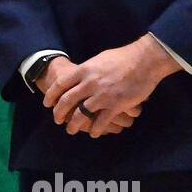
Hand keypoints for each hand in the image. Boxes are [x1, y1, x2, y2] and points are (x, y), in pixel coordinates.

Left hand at [43, 34, 179, 137]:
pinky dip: (95, 130)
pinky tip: (93, 133)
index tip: (47, 104)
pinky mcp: (115, 105)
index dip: (51, 95)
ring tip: (70, 130)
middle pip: (67, 101)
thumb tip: (79, 75)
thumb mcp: (98, 60)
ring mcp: (102, 96)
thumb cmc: (122, 58)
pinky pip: (101, 122)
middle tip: (57, 120)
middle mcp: (89, 84)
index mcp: (84, 70)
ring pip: (80, 115)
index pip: (60, 84)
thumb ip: (87, 70)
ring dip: (73, 125)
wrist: (144, 61)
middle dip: (59, 113)